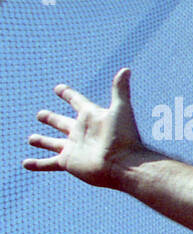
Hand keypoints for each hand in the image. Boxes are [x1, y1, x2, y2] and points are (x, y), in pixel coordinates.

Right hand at [23, 67, 144, 187]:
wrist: (123, 164)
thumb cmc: (123, 137)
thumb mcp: (120, 109)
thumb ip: (120, 89)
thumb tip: (126, 69)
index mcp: (91, 117)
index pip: (77, 101)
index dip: (68, 94)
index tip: (59, 88)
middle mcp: (81, 132)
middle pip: (62, 123)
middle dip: (51, 118)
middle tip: (40, 114)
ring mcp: (74, 147)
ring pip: (53, 143)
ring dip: (43, 141)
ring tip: (32, 139)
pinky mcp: (68, 162)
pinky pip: (48, 163)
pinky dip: (37, 164)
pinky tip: (26, 164)